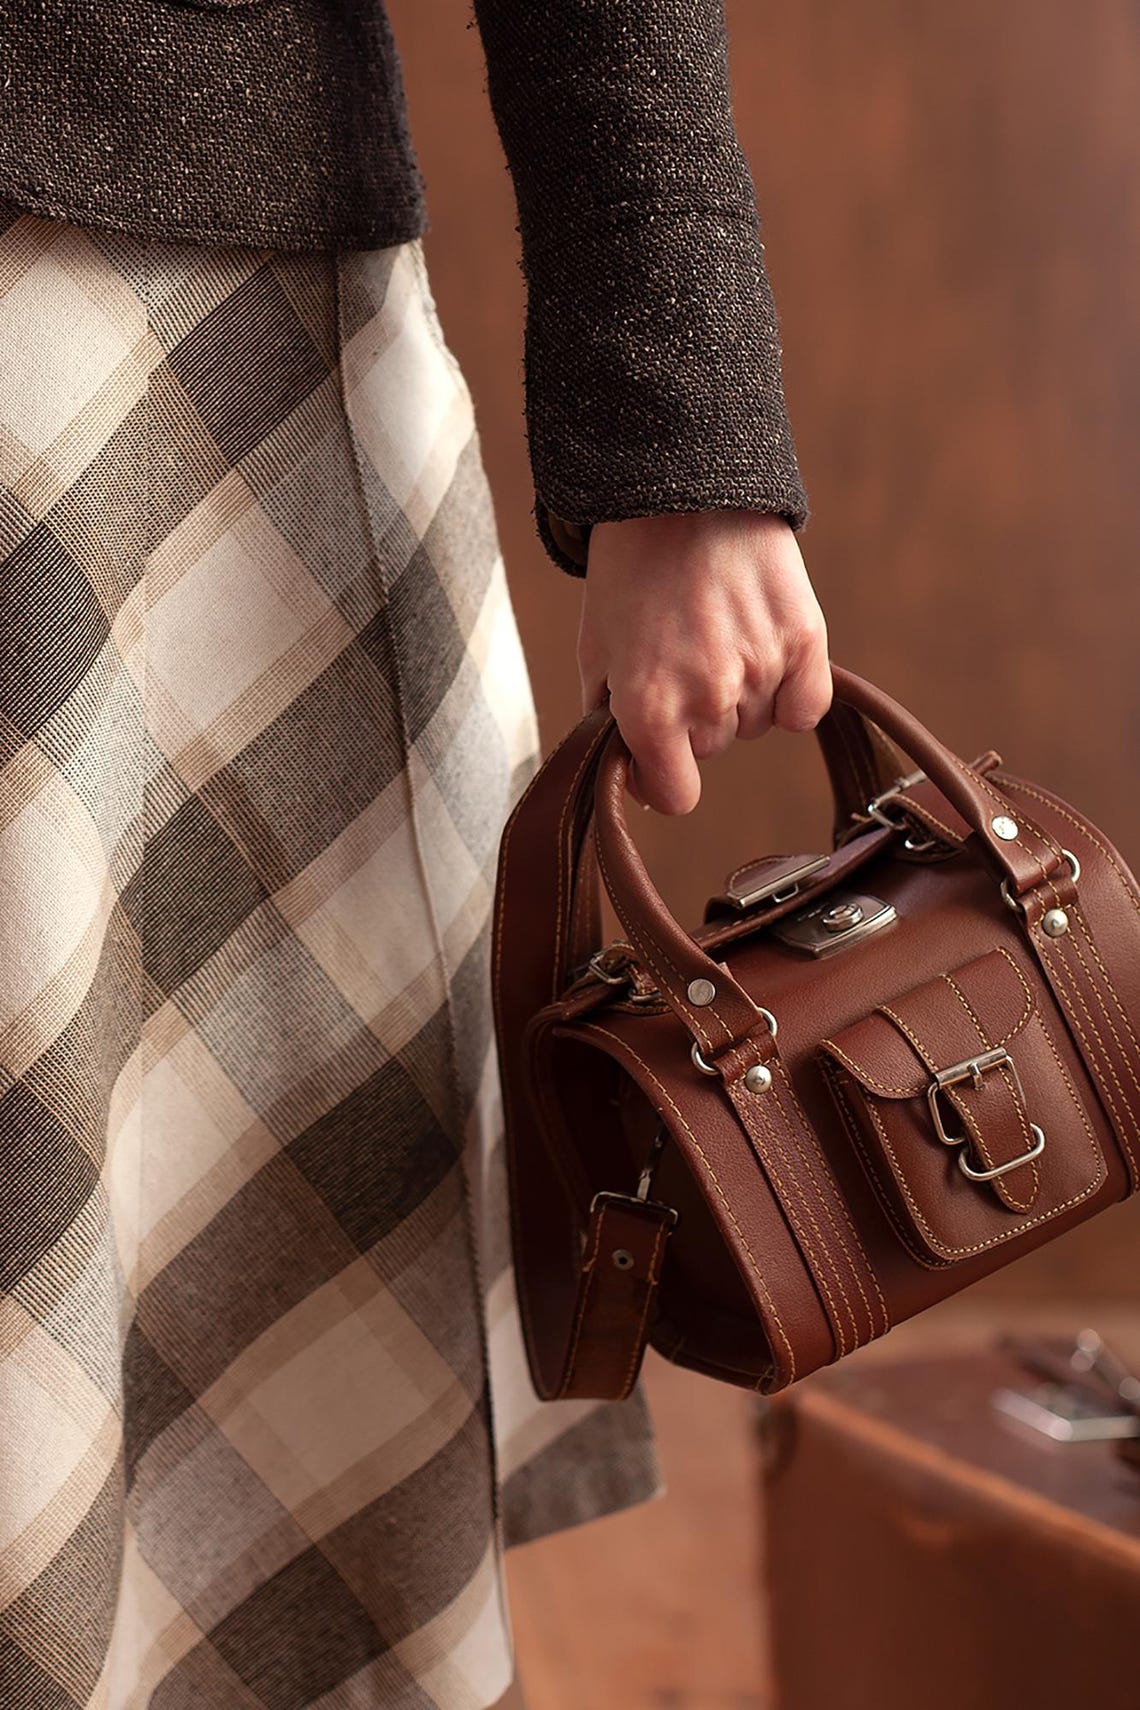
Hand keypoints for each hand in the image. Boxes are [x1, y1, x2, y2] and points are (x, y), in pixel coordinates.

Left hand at [577, 510, 832, 813]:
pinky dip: (790, 693)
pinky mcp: (804, 641)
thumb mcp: (594, 650)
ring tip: (716, 631)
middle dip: (695, 718)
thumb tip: (631, 777)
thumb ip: (609, 723)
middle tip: (680, 654)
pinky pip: (805, 708)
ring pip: (755, 724)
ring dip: (739, 696)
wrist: (679, 489)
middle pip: (712, 750)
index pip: (674, 796)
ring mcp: (761, 669)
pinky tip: (763, 649)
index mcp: (648, 708)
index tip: (656, 753)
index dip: (661, 777)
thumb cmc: (629, 571)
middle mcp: (708, 697)